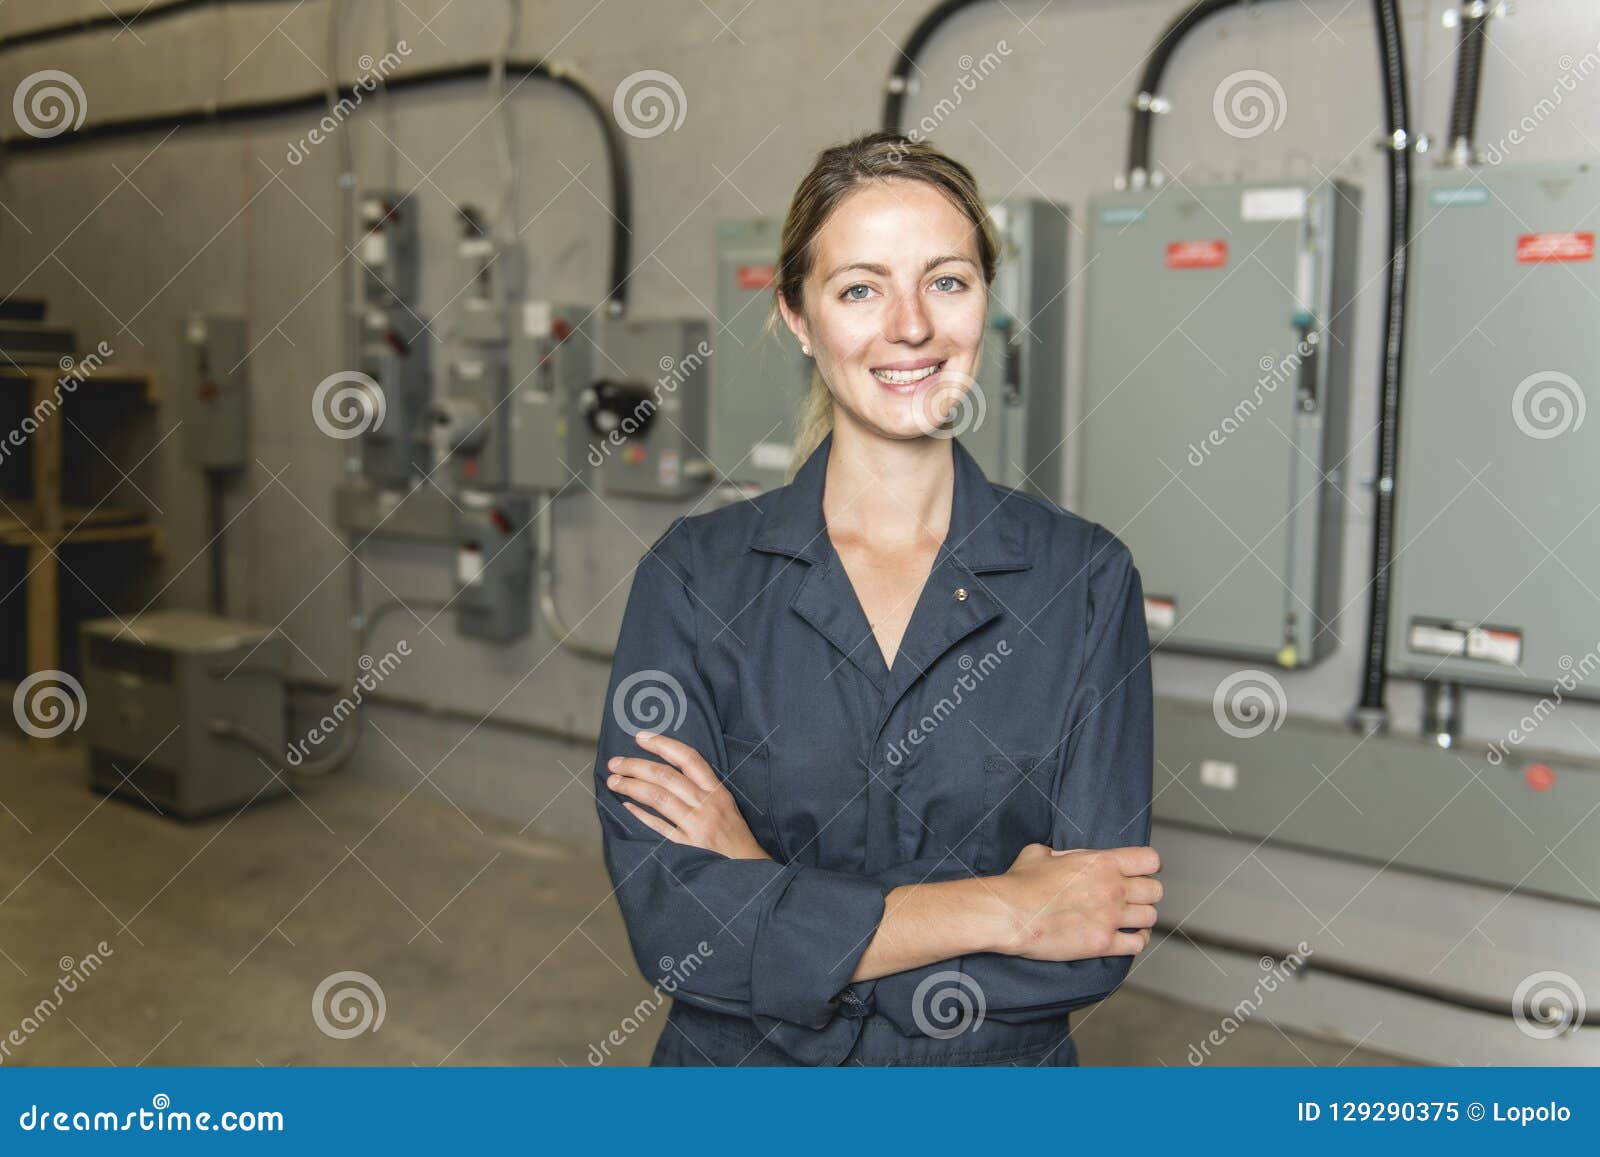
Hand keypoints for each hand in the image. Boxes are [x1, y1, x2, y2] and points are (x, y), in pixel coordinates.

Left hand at [605, 732, 772, 860]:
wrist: (750, 871)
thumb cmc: (734, 837)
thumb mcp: (725, 806)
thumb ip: (701, 789)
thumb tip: (664, 773)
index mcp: (717, 791)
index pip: (689, 758)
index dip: (663, 744)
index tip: (640, 737)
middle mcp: (708, 805)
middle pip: (667, 776)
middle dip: (636, 766)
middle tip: (615, 762)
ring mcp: (698, 826)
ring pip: (660, 798)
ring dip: (632, 786)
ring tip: (614, 782)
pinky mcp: (689, 848)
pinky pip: (660, 828)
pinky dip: (641, 816)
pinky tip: (626, 807)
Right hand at [990, 844, 1160, 961]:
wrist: (1008, 914)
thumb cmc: (1020, 883)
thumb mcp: (1042, 853)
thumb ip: (1064, 854)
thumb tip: (1062, 857)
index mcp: (1102, 862)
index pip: (1150, 860)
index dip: (1146, 866)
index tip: (1138, 872)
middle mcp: (1112, 888)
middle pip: (1155, 891)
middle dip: (1145, 894)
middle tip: (1131, 898)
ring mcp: (1110, 917)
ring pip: (1151, 917)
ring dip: (1140, 917)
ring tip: (1128, 919)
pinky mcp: (1103, 944)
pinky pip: (1138, 944)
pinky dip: (1135, 941)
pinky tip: (1125, 937)